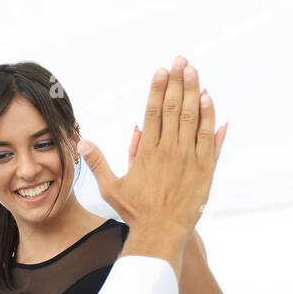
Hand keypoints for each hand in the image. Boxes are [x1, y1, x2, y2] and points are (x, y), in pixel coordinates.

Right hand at [78, 55, 225, 270]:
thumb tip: (81, 141)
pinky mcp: (205, 169)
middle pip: (174, 109)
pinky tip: (209, 99)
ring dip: (194, 92)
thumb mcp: (110, 187)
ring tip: (194, 71)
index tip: (160, 70)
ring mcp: (189, 158)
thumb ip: (98, 161)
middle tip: (180, 60)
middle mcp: (169, 151)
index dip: (157, 89)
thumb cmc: (136, 211)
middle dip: (177, 82)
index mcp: (147, 152)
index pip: (153, 112)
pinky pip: (209, 139)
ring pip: (193, 118)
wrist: (162, 233)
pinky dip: (210, 118)